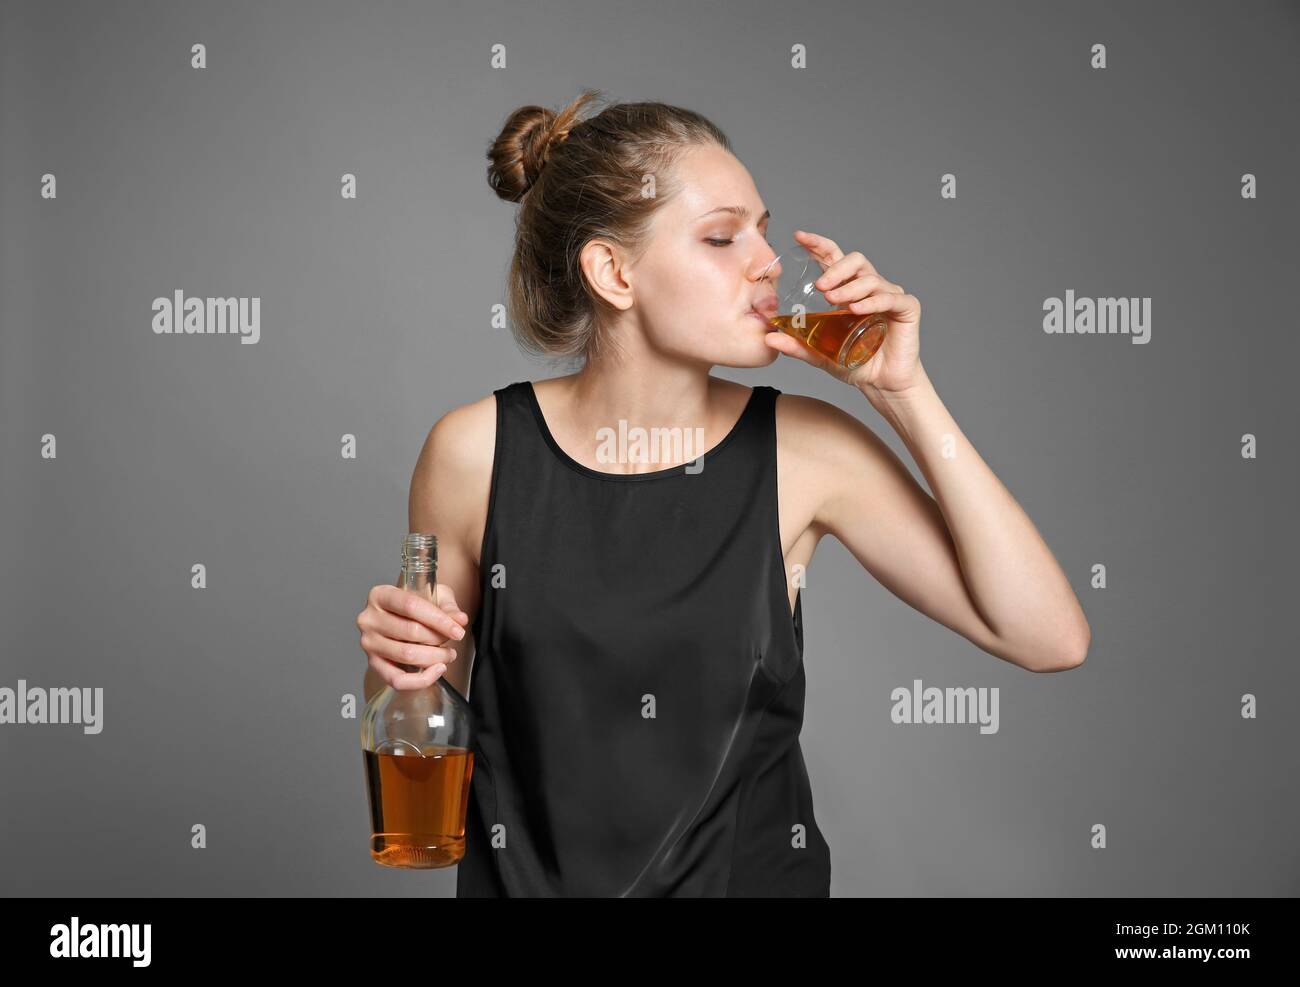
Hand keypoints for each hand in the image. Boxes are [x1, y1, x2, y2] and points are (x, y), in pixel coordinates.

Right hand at [357, 583, 469, 690]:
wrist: (398, 619)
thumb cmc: (415, 606)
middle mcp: (369, 619)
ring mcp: (369, 643)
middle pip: (411, 631)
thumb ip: (448, 607)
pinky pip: (397, 679)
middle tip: (454, 640)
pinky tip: (437, 670)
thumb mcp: (433, 596)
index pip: (411, 605)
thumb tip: (460, 620)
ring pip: (407, 655)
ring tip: (448, 654)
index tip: (458, 630)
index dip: (439, 620)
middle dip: (439, 638)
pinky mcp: (373, 664)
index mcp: (380, 595)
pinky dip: (422, 679)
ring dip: (435, 658)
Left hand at [763, 229, 922, 395]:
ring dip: (850, 288)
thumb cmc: (855, 364)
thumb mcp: (820, 354)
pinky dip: (873, 301)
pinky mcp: (907, 308)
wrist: (882, 384)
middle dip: (836, 269)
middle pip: (855, 260)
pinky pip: (890, 297)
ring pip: (870, 278)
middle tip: (820, 286)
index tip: (799, 237)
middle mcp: (870, 287)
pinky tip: (856, 309)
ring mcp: (890, 295)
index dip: (818, 245)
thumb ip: (797, 346)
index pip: (834, 258)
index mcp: (849, 290)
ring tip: (833, 301)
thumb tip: (769, 338)